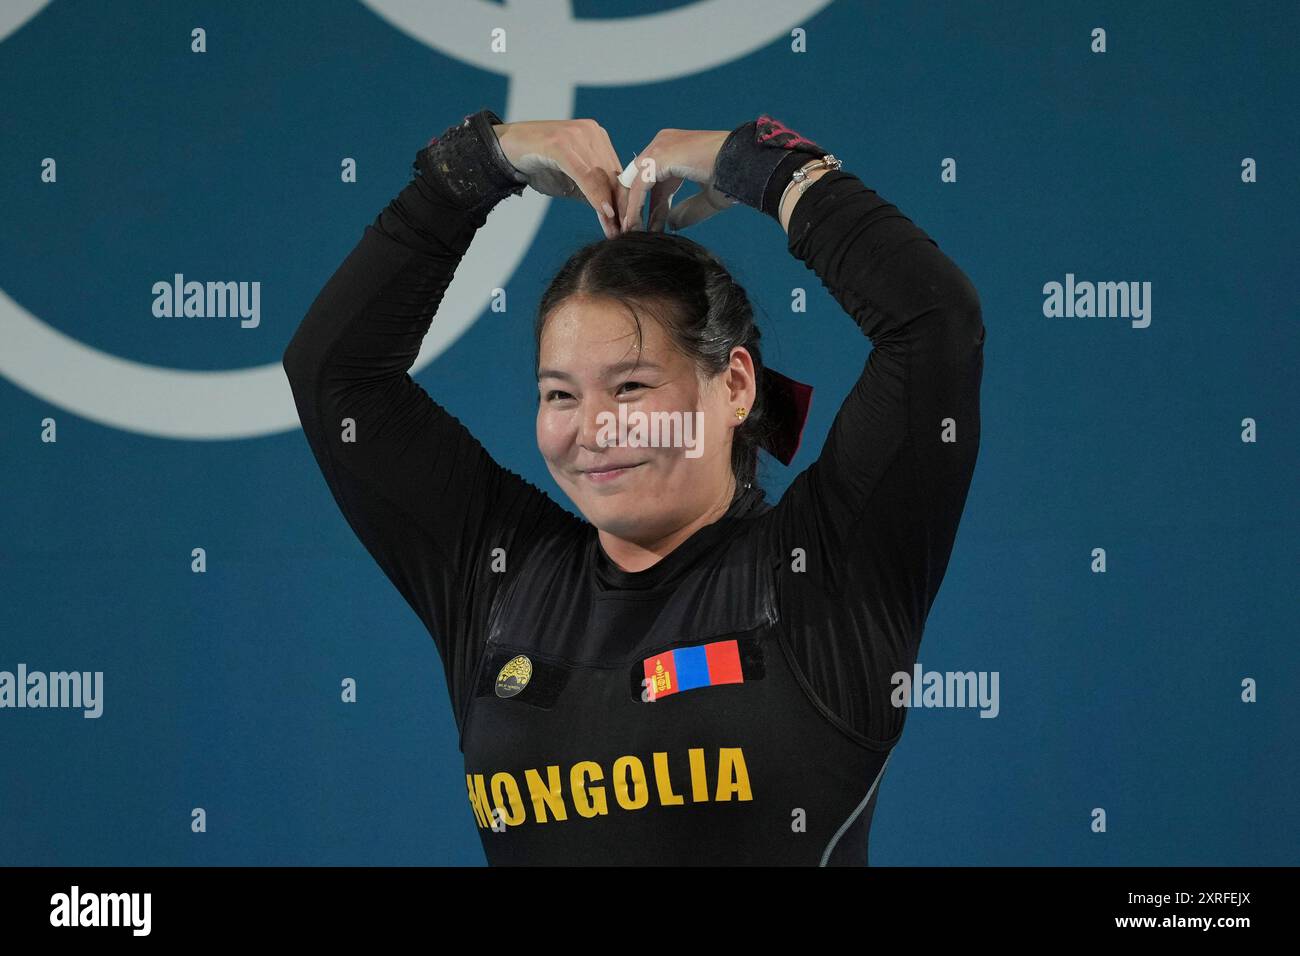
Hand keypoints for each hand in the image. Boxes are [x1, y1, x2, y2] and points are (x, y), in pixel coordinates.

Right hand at [491, 119, 627, 238]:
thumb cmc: (539, 164)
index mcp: (597, 137)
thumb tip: (613, 215)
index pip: (616, 172)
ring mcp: (576, 134)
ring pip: (601, 175)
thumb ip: (591, 192)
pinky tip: (604, 211)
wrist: (505, 149)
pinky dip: (595, 194)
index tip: (629, 224)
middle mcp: (591, 132)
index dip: (624, 200)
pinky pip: (584, 173)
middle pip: (612, 174)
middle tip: (625, 231)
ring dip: (609, 205)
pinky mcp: (561, 143)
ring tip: (615, 228)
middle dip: (619, 206)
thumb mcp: (570, 181)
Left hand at [619, 129, 734, 231]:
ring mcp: (660, 146)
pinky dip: (636, 208)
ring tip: (631, 235)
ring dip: (633, 210)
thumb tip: (671, 224)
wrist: (747, 164)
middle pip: (640, 179)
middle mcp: (664, 143)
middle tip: (634, 233)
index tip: (652, 228)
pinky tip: (636, 227)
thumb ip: (688, 210)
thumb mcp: (709, 198)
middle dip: (637, 207)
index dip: (651, 206)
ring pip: (636, 183)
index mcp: (676, 149)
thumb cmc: (735, 178)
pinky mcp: (658, 156)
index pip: (654, 179)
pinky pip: (640, 186)